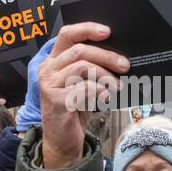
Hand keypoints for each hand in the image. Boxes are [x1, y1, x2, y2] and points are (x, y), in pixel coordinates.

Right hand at [36, 22, 127, 168]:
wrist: (62, 141)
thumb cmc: (74, 111)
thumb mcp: (82, 85)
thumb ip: (91, 68)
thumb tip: (116, 57)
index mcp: (53, 62)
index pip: (67, 34)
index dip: (88, 29)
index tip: (108, 32)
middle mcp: (47, 70)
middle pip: (79, 50)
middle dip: (106, 56)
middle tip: (124, 65)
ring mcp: (49, 85)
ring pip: (82, 67)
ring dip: (105, 75)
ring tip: (117, 86)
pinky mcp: (56, 100)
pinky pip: (84, 87)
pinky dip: (99, 91)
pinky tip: (105, 98)